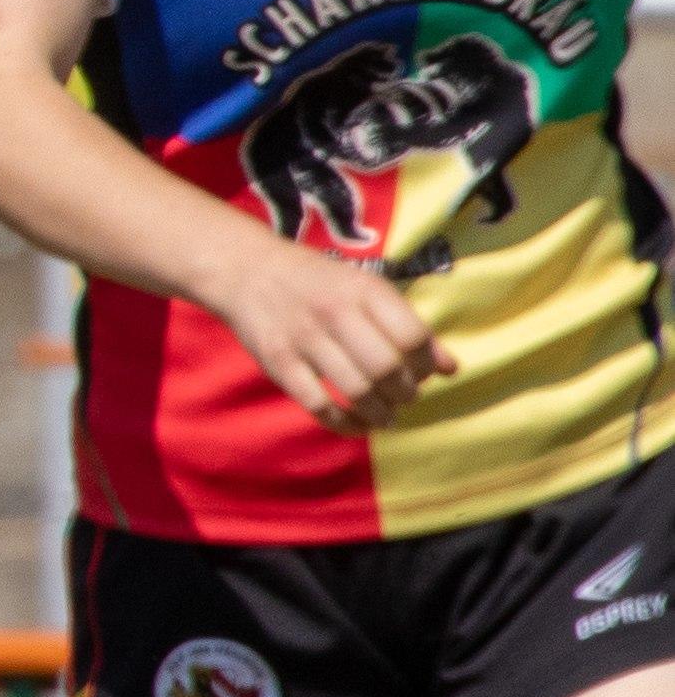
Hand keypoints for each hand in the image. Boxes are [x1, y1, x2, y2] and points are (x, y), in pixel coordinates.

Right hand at [211, 235, 455, 431]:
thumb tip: (450, 369)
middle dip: (404, 393)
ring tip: (386, 417)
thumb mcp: (365, 290)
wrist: (247, 271)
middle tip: (404, 398)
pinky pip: (318, 405)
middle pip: (386, 367)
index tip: (425, 374)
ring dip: (379, 413)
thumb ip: (406, 325)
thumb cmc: (318, 283)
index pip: (412, 336)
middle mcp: (336, 312)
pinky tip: (356, 425)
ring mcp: (304, 339)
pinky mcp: (278, 363)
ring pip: (355, 390)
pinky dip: (343, 423)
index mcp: (364, 290)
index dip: (426, 364)